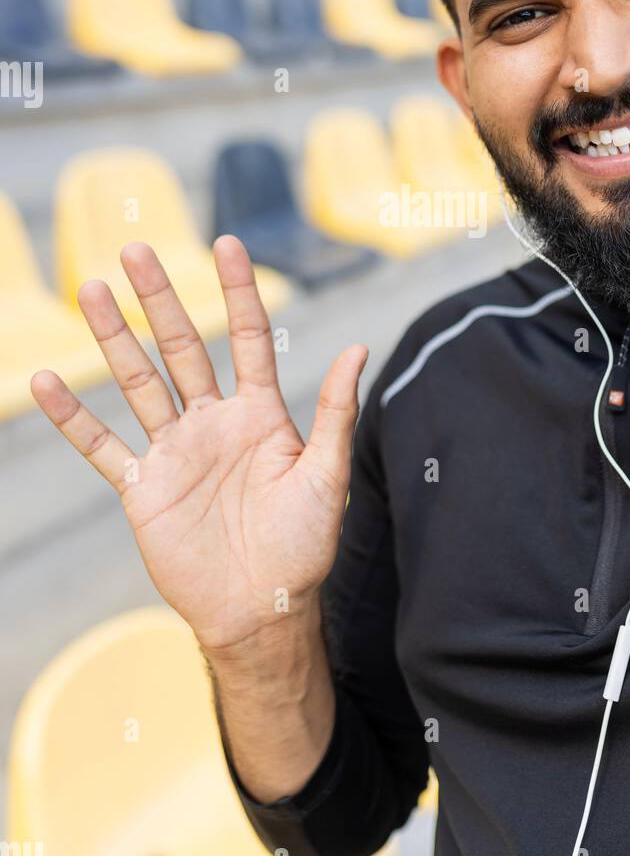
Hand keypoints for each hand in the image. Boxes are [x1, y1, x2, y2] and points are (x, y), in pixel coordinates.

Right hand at [30, 236, 367, 656]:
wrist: (263, 611)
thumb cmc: (304, 546)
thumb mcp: (326, 475)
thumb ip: (335, 411)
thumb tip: (358, 346)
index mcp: (260, 414)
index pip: (248, 337)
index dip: (237, 291)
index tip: (227, 244)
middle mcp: (213, 422)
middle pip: (182, 347)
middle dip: (160, 299)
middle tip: (135, 249)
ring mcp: (175, 452)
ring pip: (137, 382)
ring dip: (113, 338)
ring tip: (90, 291)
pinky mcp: (143, 488)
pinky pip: (101, 446)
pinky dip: (72, 417)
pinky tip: (46, 384)